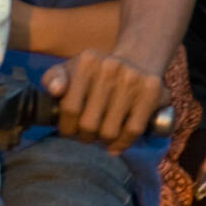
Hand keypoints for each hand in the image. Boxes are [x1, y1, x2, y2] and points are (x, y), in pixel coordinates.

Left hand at [42, 50, 164, 153]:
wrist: (137, 59)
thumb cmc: (96, 73)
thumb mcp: (70, 69)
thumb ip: (53, 78)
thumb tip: (55, 90)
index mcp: (87, 61)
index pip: (69, 107)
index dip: (66, 127)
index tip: (68, 131)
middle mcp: (110, 68)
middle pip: (89, 123)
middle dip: (84, 136)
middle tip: (85, 135)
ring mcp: (133, 79)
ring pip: (110, 131)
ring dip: (102, 141)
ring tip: (99, 138)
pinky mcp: (151, 92)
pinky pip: (133, 130)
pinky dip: (122, 144)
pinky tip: (114, 146)